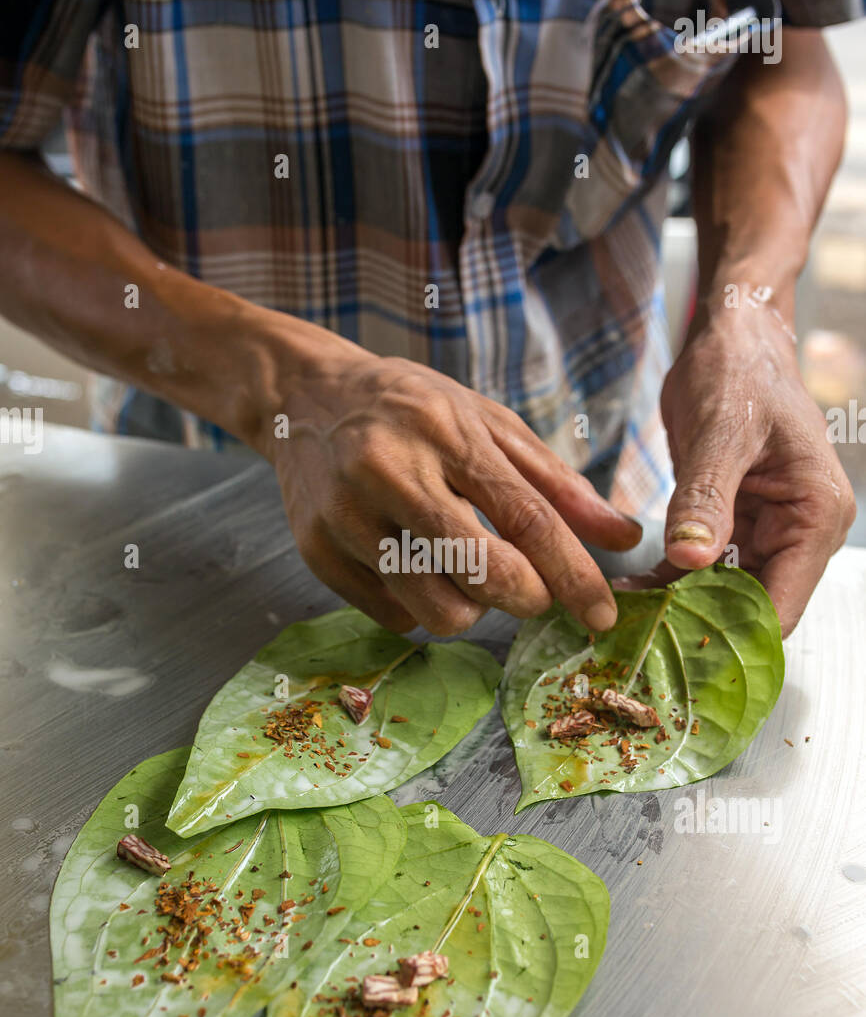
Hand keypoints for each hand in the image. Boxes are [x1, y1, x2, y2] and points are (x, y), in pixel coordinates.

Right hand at [254, 338, 641, 634]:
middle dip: (526, 597)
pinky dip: (422, 606)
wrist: (305, 398)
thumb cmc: (412, 410)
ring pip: (437, 609)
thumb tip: (625, 538)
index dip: (572, 574)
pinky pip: (395, 617)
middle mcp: (390, 472)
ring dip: (473, 608)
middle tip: (532, 591)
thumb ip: (558, 484)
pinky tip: (418, 568)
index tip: (602, 614)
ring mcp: (347, 517)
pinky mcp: (317, 554)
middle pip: (482, 571)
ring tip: (466, 571)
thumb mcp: (488, 424)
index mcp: (446, 433)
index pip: (525, 516)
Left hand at [613, 303, 855, 635]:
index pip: (782, 604)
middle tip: (639, 644)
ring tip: (624, 621)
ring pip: (724, 594)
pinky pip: (702, 569)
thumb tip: (692, 561)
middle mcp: (799, 530)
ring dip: (679, 608)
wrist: (729, 337)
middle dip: (700, 629)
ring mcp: (767, 529)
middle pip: (754, 609)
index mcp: (815, 514)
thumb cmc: (739, 371)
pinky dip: (669, 581)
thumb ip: (707, 499)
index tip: (678, 652)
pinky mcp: (733, 522)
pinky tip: (628, 590)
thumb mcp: (721, 433)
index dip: (734, 637)